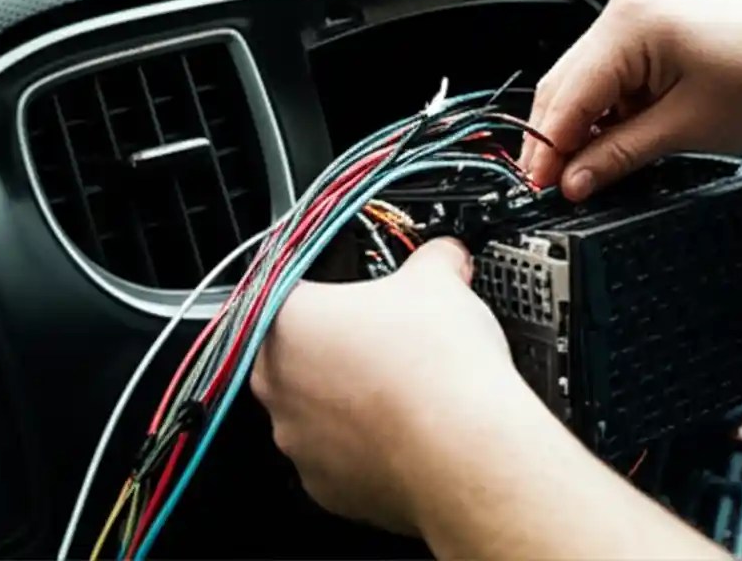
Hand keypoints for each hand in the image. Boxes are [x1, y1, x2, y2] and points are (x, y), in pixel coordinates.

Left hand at [250, 237, 515, 534]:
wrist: (464, 452)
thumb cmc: (438, 367)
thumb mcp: (441, 281)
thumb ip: (433, 259)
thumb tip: (444, 255)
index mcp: (286, 320)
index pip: (291, 285)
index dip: (333, 283)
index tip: (360, 289)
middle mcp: (277, 384)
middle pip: (302, 350)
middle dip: (344, 342)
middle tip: (391, 336)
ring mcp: (298, 441)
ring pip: (319, 407)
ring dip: (354, 396)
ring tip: (408, 387)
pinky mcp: (326, 486)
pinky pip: (341, 454)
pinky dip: (370, 443)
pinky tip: (410, 430)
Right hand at [521, 0, 741, 199]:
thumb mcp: (684, 130)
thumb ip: (618, 155)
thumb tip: (575, 180)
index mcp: (630, 22)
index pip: (567, 95)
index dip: (549, 148)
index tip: (540, 185)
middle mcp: (627, 10)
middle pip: (567, 85)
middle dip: (559, 139)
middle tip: (554, 186)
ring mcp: (638, 17)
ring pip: (585, 84)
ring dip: (582, 128)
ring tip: (584, 172)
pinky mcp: (651, 31)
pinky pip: (610, 77)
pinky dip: (606, 112)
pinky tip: (608, 143)